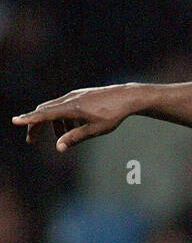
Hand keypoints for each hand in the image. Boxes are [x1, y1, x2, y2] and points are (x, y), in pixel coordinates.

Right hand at [11, 84, 137, 151]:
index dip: (29, 119)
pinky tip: (72, 127)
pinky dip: (62, 118)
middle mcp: (69, 99)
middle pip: (44, 111)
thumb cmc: (112, 115)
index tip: (15, 121)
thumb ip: (75, 138)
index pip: (45, 114)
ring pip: (54, 109)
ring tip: (62, 137)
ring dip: (52, 124)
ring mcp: (73, 95)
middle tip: (31, 141)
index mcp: (72, 108)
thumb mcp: (95, 130)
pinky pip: (63, 106)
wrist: (126, 97)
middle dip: (36, 125)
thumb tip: (58, 148)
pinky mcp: (78, 95)